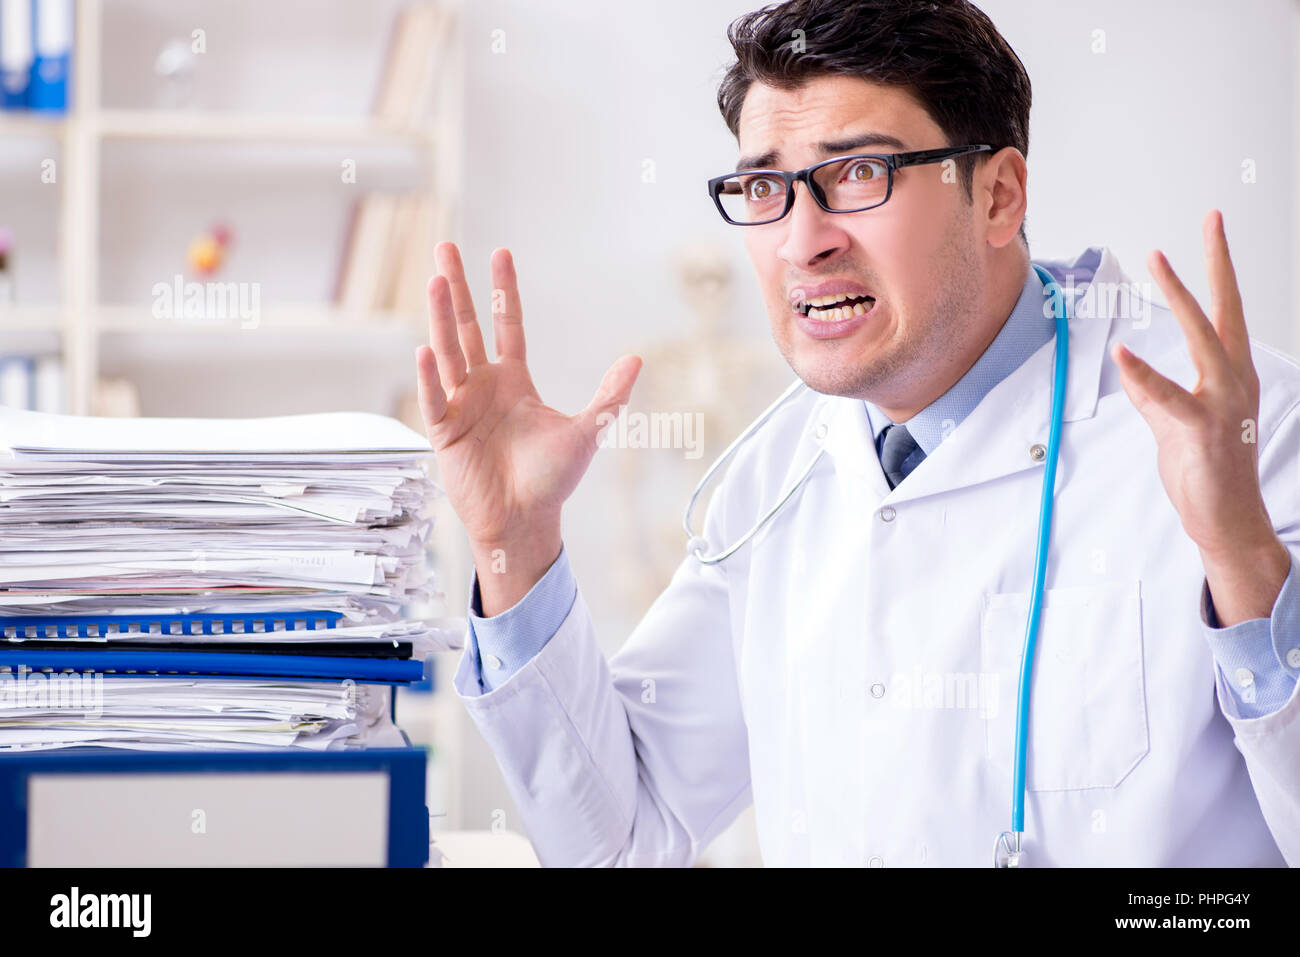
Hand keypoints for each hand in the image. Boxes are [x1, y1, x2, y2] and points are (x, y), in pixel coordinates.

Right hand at [415, 243, 640, 610]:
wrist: (523, 520)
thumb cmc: (552, 481)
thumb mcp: (587, 432)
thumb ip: (609, 396)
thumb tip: (636, 359)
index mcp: (514, 382)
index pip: (506, 324)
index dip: (502, 290)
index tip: (499, 253)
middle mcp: (483, 386)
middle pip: (467, 326)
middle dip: (457, 288)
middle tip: (444, 247)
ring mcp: (461, 405)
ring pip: (448, 352)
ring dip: (441, 317)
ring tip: (436, 280)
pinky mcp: (445, 431)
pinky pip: (435, 398)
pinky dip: (429, 375)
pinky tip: (424, 348)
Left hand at [1110, 210, 1287, 624]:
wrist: (1225, 519)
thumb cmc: (1205, 471)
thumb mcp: (1173, 423)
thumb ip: (1153, 394)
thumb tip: (1132, 368)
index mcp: (1232, 375)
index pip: (1226, 312)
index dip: (1218, 270)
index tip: (1214, 227)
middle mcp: (1235, 380)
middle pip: (1226, 309)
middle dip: (1218, 262)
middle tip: (1212, 219)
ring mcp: (1222, 403)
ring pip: (1202, 337)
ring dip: (1180, 295)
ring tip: (1159, 260)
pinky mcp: (1200, 429)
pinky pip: (1167, 395)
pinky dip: (1143, 373)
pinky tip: (1122, 352)